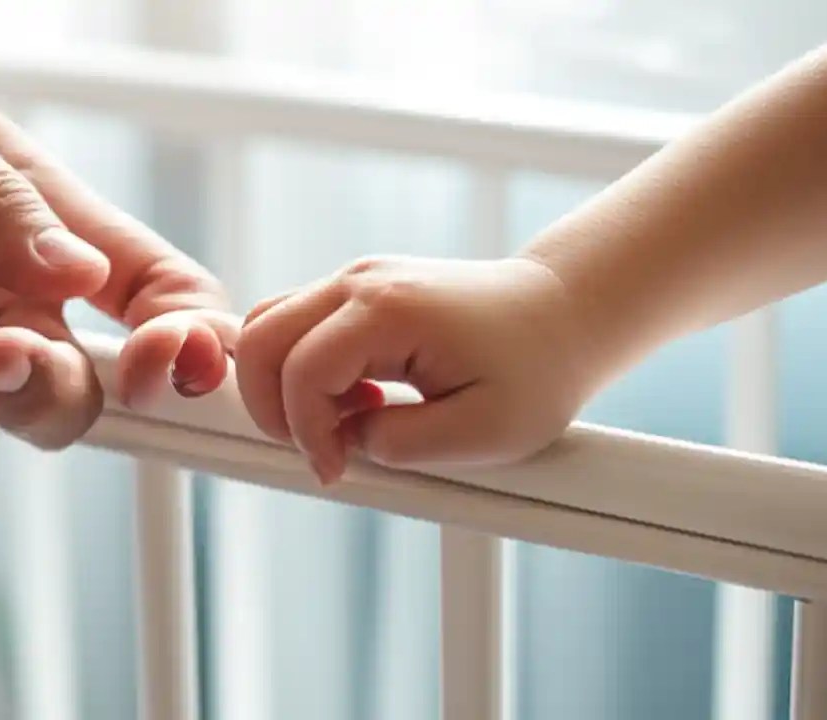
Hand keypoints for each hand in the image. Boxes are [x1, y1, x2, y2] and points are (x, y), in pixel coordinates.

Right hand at [234, 256, 594, 482]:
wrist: (566, 313)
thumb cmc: (537, 371)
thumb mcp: (481, 434)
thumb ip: (400, 445)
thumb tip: (346, 441)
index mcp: (389, 310)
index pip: (301, 371)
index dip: (305, 433)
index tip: (335, 469)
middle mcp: (361, 282)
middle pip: (260, 336)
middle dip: (269, 406)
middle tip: (313, 450)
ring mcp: (356, 278)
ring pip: (267, 325)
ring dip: (281, 385)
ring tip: (334, 427)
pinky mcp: (360, 289)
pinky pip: (297, 324)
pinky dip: (301, 369)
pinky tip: (352, 402)